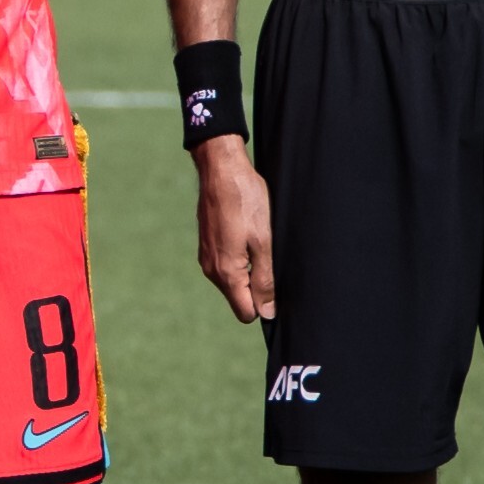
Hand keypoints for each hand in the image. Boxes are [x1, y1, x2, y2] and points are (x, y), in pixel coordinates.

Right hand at [192, 136, 274, 323]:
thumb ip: (264, 279)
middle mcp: (212, 270)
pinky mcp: (208, 247)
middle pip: (239, 298)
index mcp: (227, 272)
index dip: (264, 303)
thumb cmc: (245, 201)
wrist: (221, 171)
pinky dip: (240, 259)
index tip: (276, 281)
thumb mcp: (264, 241)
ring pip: (233, 282)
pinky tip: (247, 235)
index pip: (246, 312)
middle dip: (257, 287)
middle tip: (270, 256)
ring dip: (249, 270)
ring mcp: (207, 259)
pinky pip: (226, 266)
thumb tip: (266, 311)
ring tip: (258, 242)